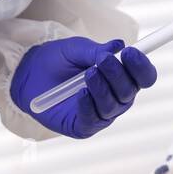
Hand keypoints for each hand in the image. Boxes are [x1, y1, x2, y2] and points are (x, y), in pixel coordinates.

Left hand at [11, 37, 157, 138]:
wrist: (29, 74)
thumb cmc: (58, 60)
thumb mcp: (76, 49)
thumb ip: (96, 50)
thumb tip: (118, 46)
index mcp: (121, 77)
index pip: (143, 77)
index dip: (141, 66)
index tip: (131, 52)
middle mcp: (116, 98)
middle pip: (130, 92)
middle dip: (119, 75)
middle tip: (104, 60)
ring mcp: (101, 114)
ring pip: (113, 106)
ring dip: (103, 89)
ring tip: (88, 74)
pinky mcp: (83, 127)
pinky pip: (93, 120)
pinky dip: (88, 106)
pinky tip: (81, 93)